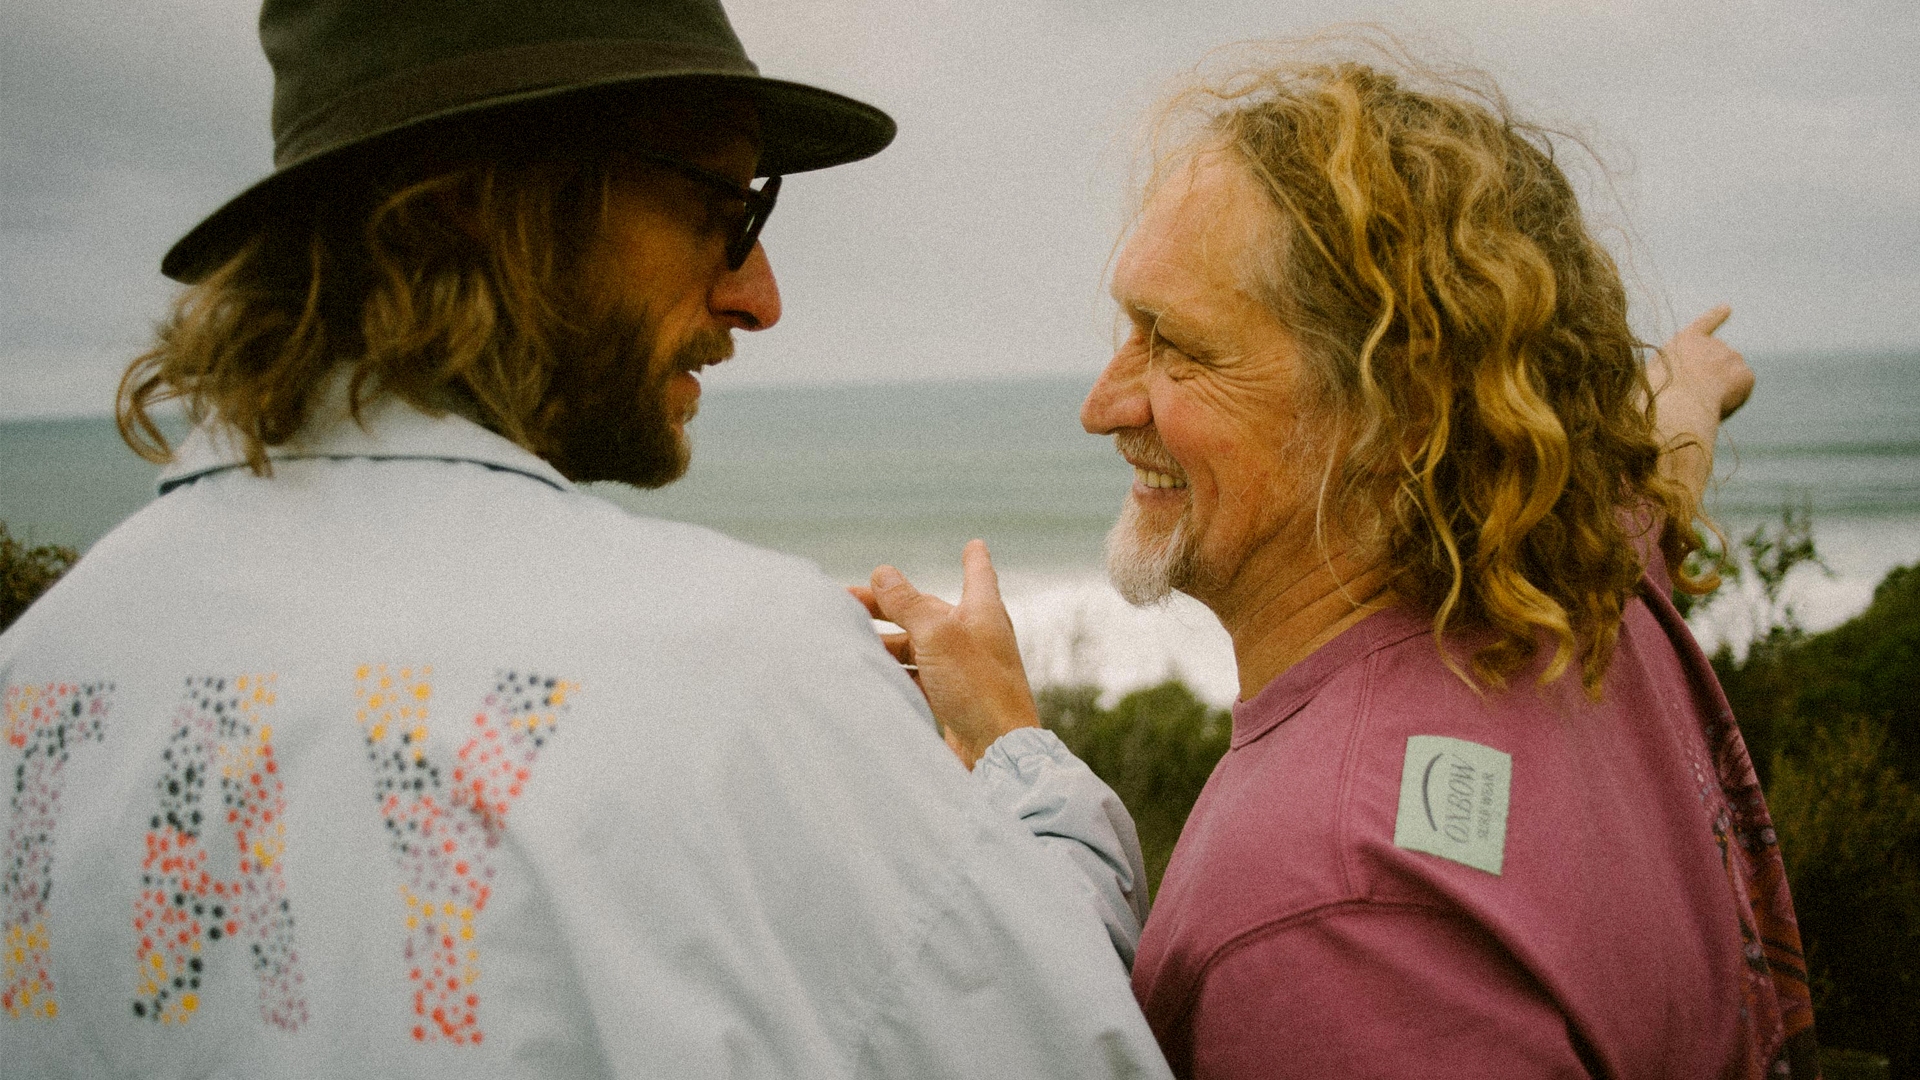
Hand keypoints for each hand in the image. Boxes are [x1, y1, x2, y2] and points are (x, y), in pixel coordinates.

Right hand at [848, 540, 1039, 768]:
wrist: (997, 754)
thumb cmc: (978, 689)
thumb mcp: (938, 635)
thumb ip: (909, 604)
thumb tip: (883, 573)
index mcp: (982, 613)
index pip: (978, 575)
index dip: (974, 559)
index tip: (974, 544)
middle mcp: (975, 638)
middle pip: (928, 611)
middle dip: (890, 604)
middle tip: (847, 600)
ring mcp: (963, 670)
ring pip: (917, 646)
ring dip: (886, 641)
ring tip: (850, 639)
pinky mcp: (951, 700)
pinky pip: (917, 676)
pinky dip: (894, 671)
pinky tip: (869, 672)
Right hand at [1649, 305, 1753, 501]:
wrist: (1677, 404)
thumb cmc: (1655, 398)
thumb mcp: (1650, 381)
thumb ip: (1667, 378)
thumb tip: (1673, 402)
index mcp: (1683, 341)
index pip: (1704, 325)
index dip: (1715, 317)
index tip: (1728, 307)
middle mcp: (1710, 343)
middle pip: (1718, 361)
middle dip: (1712, 377)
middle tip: (1694, 399)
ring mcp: (1730, 356)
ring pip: (1731, 375)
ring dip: (1722, 388)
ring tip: (1702, 403)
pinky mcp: (1744, 373)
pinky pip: (1743, 387)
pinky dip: (1735, 398)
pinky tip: (1719, 403)